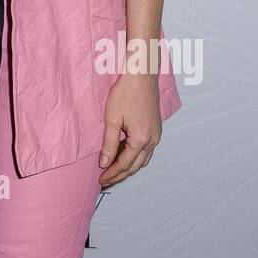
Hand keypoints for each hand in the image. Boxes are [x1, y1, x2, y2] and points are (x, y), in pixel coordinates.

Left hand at [98, 72, 161, 187]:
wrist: (142, 76)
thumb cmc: (125, 93)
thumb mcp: (112, 119)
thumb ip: (109, 144)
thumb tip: (104, 163)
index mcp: (141, 139)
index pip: (124, 164)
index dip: (111, 174)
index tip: (100, 181)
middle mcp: (152, 140)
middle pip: (135, 166)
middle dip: (120, 175)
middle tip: (105, 181)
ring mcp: (156, 135)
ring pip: (142, 160)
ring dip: (128, 168)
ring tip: (113, 172)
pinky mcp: (156, 130)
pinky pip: (146, 151)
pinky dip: (135, 158)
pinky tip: (124, 156)